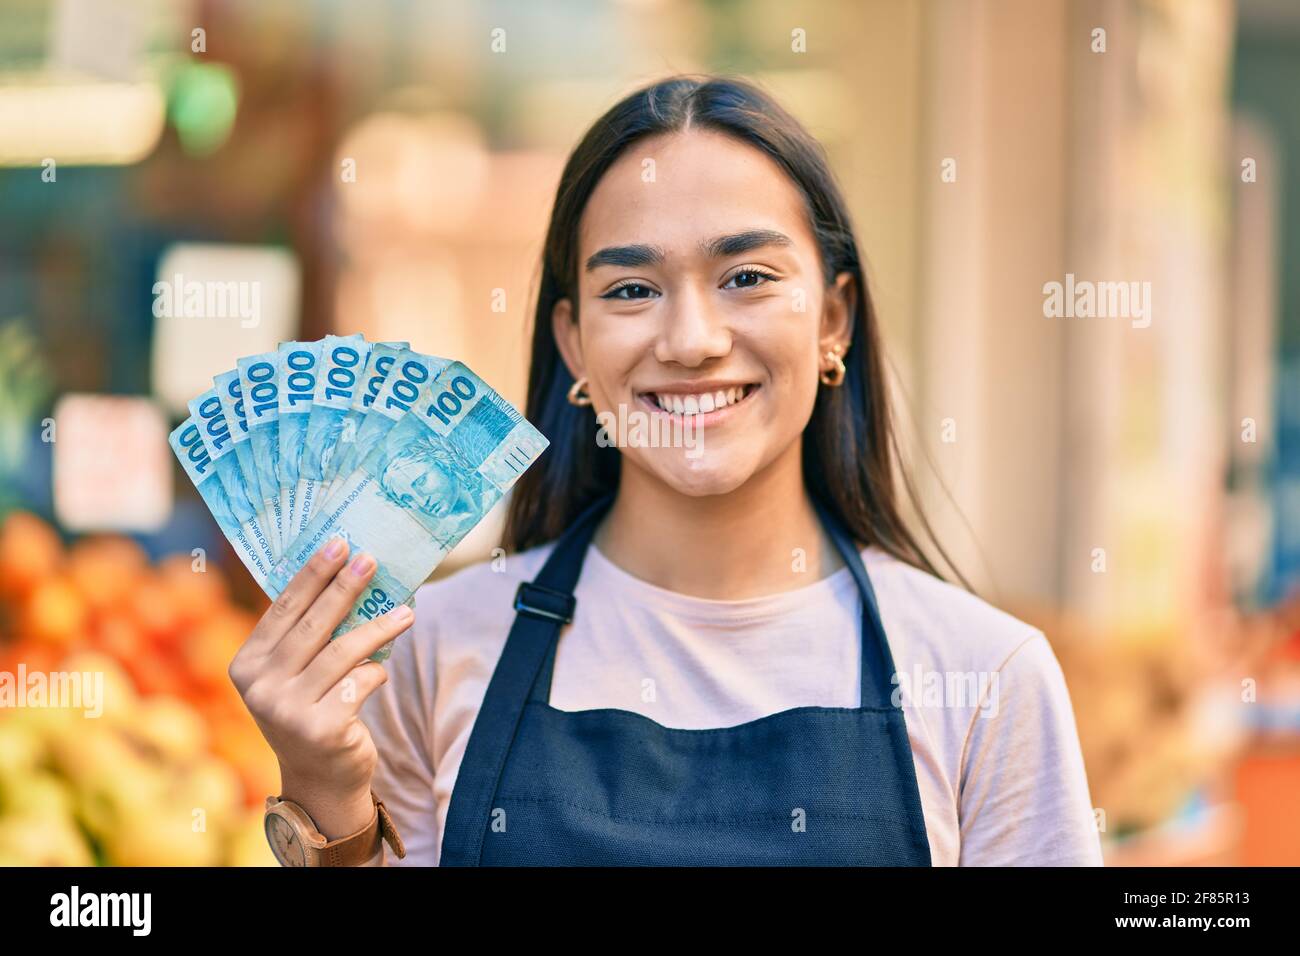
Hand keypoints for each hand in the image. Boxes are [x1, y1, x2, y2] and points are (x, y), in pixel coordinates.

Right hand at [228, 537, 411, 835]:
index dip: (312, 574)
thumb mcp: (297, 673)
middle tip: (371, 559)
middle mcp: (260, 688)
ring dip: (378, 628)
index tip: (338, 543)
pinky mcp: (321, 729)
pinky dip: (376, 672)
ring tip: (406, 611)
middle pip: (312, 625)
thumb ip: (309, 635)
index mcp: (247, 665)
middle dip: (344, 588)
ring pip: (342, 653)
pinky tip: (382, 668)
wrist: (321, 778)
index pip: (283, 609)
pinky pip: (360, 684)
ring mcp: (288, 711)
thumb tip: (349, 573)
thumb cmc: (314, 708)